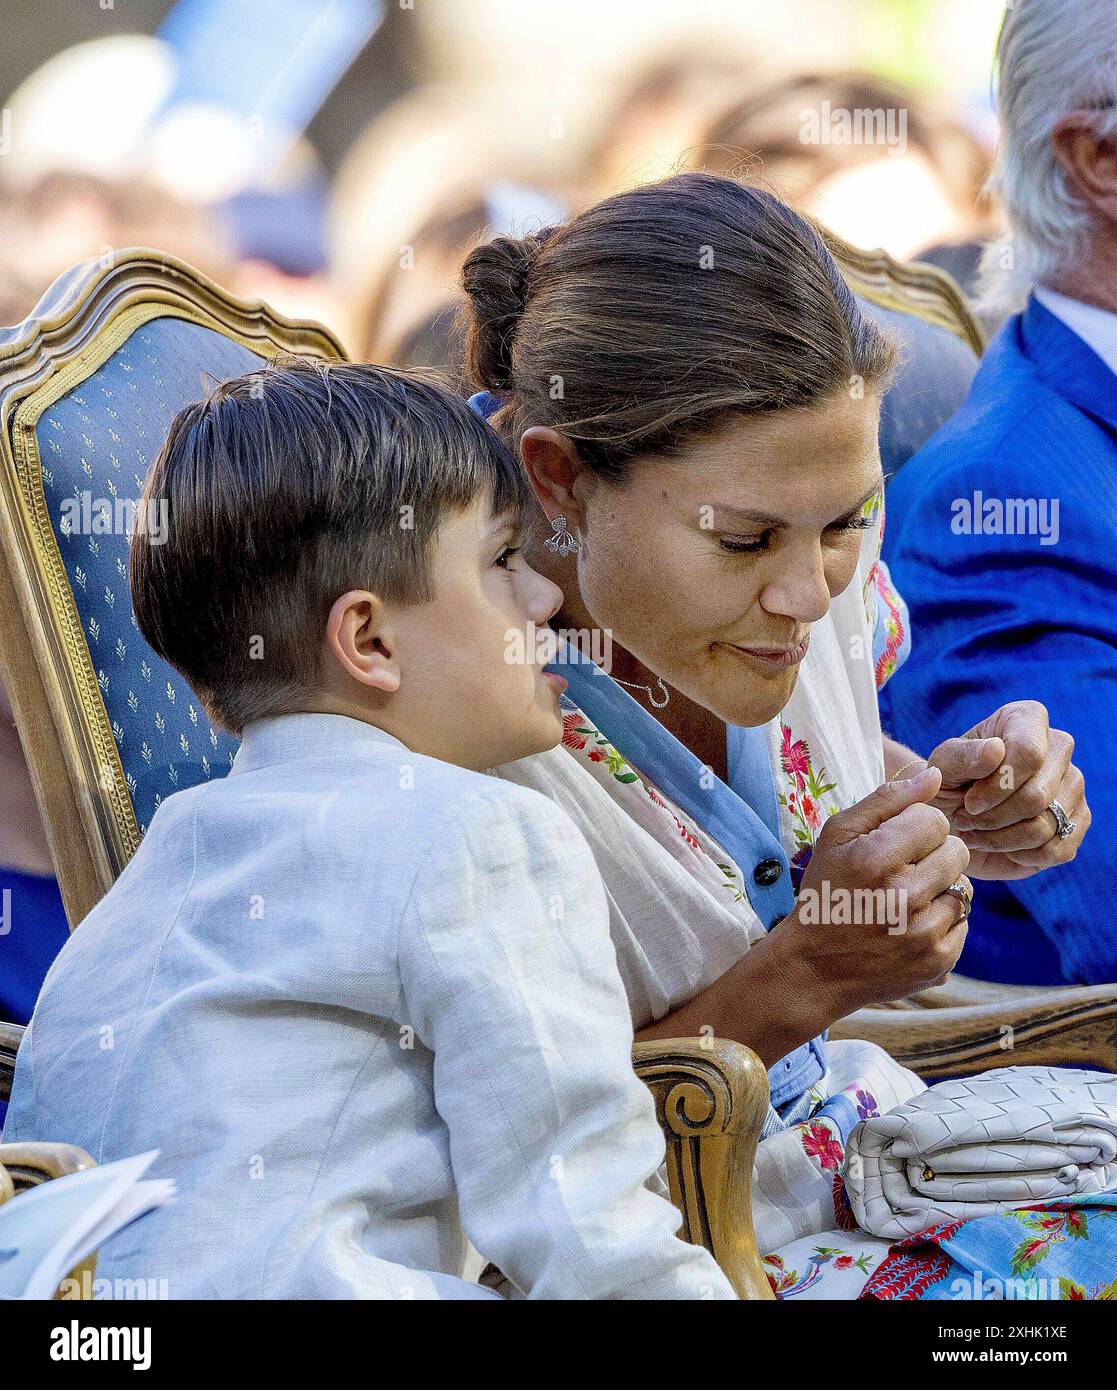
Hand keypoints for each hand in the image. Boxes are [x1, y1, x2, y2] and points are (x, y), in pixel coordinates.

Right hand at [776, 768, 970, 1019]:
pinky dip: (942, 921)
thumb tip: (934, 775)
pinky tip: (911, 926)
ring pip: (966, 888)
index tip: (894, 844)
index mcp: (876, 858)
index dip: (916, 827)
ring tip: (906, 900)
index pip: (935, 820)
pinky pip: (963, 922)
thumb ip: (886, 799)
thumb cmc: (826, 891)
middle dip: (934, 855)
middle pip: (958, 851)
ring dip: (941, 889)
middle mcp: (903, 896)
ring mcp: (923, 933)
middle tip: (902, 872)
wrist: (815, 967)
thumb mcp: (838, 836)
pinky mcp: (938, 961)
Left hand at [925, 701, 1089, 880]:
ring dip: (1001, 838)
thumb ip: (962, 756)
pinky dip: (1021, 854)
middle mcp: (1059, 747)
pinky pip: (1057, 849)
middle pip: (1037, 795)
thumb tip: (995, 750)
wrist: (953, 817)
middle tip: (965, 819)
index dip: (997, 786)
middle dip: (993, 817)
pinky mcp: (1078, 821)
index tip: (968, 801)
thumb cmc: (947, 784)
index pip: (1028, 753)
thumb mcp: (942, 768)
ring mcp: (1074, 784)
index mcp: (1027, 719)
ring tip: (976, 831)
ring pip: (1046, 825)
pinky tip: (1001, 845)